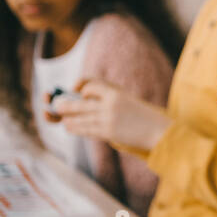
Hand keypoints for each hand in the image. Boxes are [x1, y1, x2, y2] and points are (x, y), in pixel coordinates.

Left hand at [48, 78, 171, 150]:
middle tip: (57, 104)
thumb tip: (88, 99)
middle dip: (66, 104)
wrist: (159, 131)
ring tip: (61, 118)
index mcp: (116, 92)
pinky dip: (75, 127)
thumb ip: (110, 99)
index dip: (82, 87)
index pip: (92, 85)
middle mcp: (111, 102)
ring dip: (68, 117)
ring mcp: (109, 118)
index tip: (76, 89)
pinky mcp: (109, 131)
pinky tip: (69, 126)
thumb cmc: (143, 117)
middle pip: (81, 102)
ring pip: (81, 117)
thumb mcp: (128, 102)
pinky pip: (87, 129)